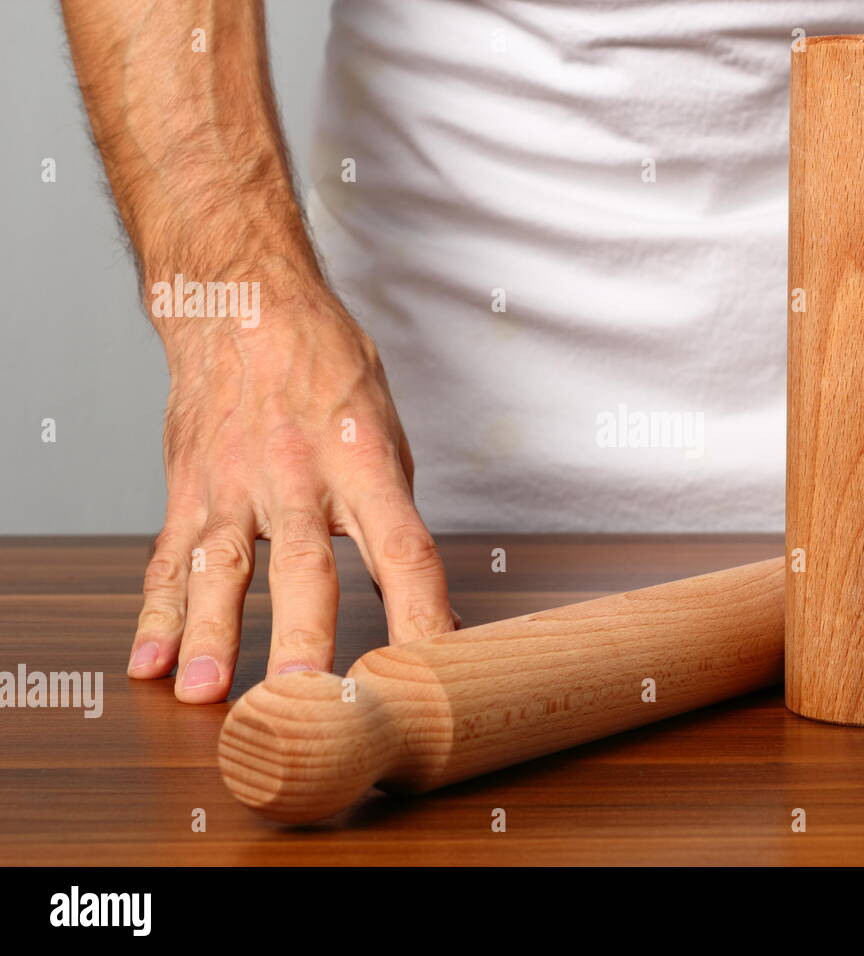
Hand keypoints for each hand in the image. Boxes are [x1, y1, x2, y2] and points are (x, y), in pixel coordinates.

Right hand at [126, 289, 454, 701]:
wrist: (246, 304)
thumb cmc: (329, 373)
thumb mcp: (385, 434)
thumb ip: (393, 519)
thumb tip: (419, 604)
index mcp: (366, 466)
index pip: (405, 551)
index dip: (422, 615)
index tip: (432, 672)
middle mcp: (301, 477)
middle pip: (306, 565)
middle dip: (304, 634)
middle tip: (304, 694)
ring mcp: (237, 484)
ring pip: (223, 566)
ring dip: (212, 631)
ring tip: (206, 691)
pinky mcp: (189, 487)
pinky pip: (170, 556)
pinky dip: (157, 611)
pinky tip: (151, 659)